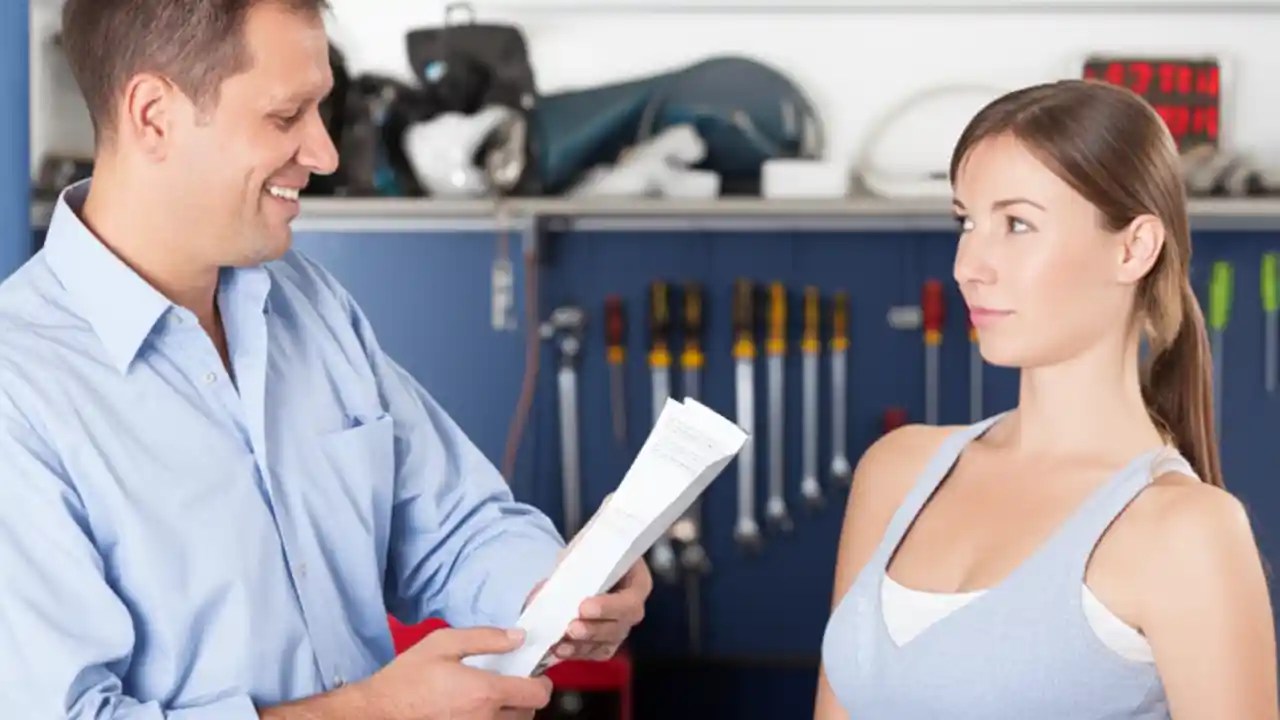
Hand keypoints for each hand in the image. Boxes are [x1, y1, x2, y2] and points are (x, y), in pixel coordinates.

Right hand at [356, 626, 551, 719]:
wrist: (378, 711)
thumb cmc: (408, 676)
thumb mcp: (444, 643)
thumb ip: (486, 638)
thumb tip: (519, 636)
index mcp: (485, 692)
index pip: (537, 695)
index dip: (541, 683)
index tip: (533, 675)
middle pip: (528, 714)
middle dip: (525, 698)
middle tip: (510, 684)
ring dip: (510, 714)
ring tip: (491, 698)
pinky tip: (476, 711)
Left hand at [531, 559, 651, 662]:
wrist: (592, 560)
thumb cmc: (596, 551)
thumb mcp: (589, 548)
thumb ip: (573, 564)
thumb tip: (546, 587)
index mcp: (637, 582)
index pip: (629, 600)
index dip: (608, 607)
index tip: (584, 607)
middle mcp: (632, 609)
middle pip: (618, 627)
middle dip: (592, 630)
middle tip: (570, 629)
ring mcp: (619, 628)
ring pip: (606, 644)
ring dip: (581, 646)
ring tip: (559, 645)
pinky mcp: (604, 641)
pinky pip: (594, 653)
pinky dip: (575, 653)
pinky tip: (558, 651)